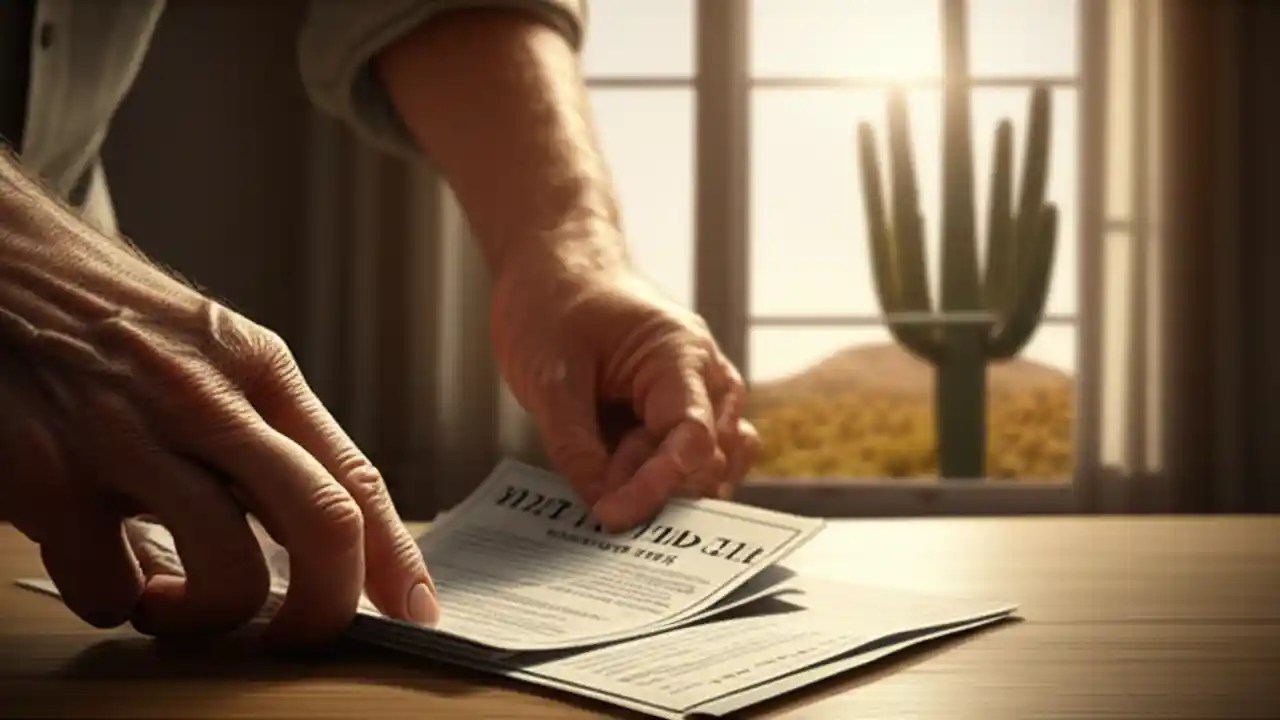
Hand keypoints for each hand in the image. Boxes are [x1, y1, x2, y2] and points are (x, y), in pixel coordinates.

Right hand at [0, 160, 435, 644]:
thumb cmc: (111, 320)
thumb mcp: (211, 351)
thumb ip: (265, 428)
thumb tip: (324, 528)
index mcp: (259, 371)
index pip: (354, 477)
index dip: (395, 558)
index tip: (416, 611)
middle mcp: (208, 402)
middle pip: (321, 523)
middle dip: (330, 605)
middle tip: (301, 637)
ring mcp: (129, 438)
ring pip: (230, 572)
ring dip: (211, 617)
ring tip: (177, 603)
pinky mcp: (48, 477)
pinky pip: (110, 588)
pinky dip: (116, 601)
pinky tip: (102, 567)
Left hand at [490, 229, 760, 531]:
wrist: (555, 263)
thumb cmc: (554, 301)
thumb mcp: (548, 375)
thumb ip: (574, 444)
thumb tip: (600, 503)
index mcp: (679, 355)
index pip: (690, 438)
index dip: (656, 484)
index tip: (611, 514)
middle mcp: (705, 376)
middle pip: (706, 459)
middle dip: (652, 485)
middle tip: (594, 491)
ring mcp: (698, 393)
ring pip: (710, 465)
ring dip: (664, 486)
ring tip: (607, 479)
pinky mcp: (678, 409)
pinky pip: (689, 457)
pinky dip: (661, 479)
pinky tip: (618, 482)